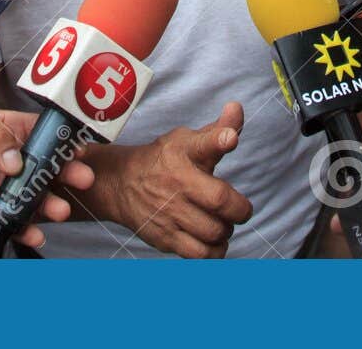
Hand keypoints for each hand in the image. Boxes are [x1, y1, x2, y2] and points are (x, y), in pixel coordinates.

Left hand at [0, 106, 93, 247]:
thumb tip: (17, 162)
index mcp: (7, 129)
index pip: (42, 134)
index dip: (63, 141)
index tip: (80, 149)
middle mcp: (7, 157)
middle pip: (43, 167)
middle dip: (64, 174)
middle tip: (81, 180)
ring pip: (30, 195)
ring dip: (47, 204)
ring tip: (60, 210)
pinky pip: (8, 217)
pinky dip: (23, 228)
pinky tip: (35, 233)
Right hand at [92, 101, 251, 257]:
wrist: (121, 184)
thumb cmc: (163, 159)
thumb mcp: (186, 139)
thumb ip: (217, 130)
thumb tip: (237, 108)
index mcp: (185, 153)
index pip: (205, 144)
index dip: (221, 139)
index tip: (231, 138)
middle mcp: (178, 182)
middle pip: (220, 201)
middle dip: (240, 209)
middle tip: (238, 209)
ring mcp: (170, 212)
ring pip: (214, 231)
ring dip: (226, 230)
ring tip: (222, 223)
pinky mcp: (165, 237)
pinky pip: (199, 253)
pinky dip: (214, 251)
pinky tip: (213, 241)